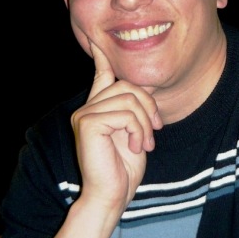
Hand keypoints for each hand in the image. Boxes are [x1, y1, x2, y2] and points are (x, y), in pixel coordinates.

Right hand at [71, 41, 162, 215]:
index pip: (101, 76)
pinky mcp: (88, 123)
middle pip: (127, 85)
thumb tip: (138, 91)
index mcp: (97, 110)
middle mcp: (86, 109)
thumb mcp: (133, 134)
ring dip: (145, 123)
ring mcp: (84, 115)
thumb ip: (131, 112)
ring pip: (130, 99)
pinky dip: (138, 129)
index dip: (102, 58)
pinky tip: (135, 146)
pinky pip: (126, 113)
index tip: (99, 41)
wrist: (111, 196)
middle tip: (154, 132)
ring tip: (144, 143)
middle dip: (149, 106)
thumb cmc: (123, 170)